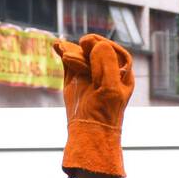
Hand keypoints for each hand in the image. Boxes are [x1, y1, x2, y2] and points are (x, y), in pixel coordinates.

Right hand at [51, 35, 134, 177]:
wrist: (88, 134)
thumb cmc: (103, 114)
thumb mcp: (110, 89)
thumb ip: (106, 64)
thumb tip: (98, 44)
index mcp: (121, 72)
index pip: (112, 51)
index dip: (100, 45)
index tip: (88, 43)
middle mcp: (105, 70)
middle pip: (95, 50)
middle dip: (85, 49)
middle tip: (76, 52)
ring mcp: (89, 73)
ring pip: (81, 54)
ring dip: (72, 50)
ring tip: (64, 52)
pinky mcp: (74, 79)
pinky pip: (70, 62)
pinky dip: (63, 52)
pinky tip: (56, 45)